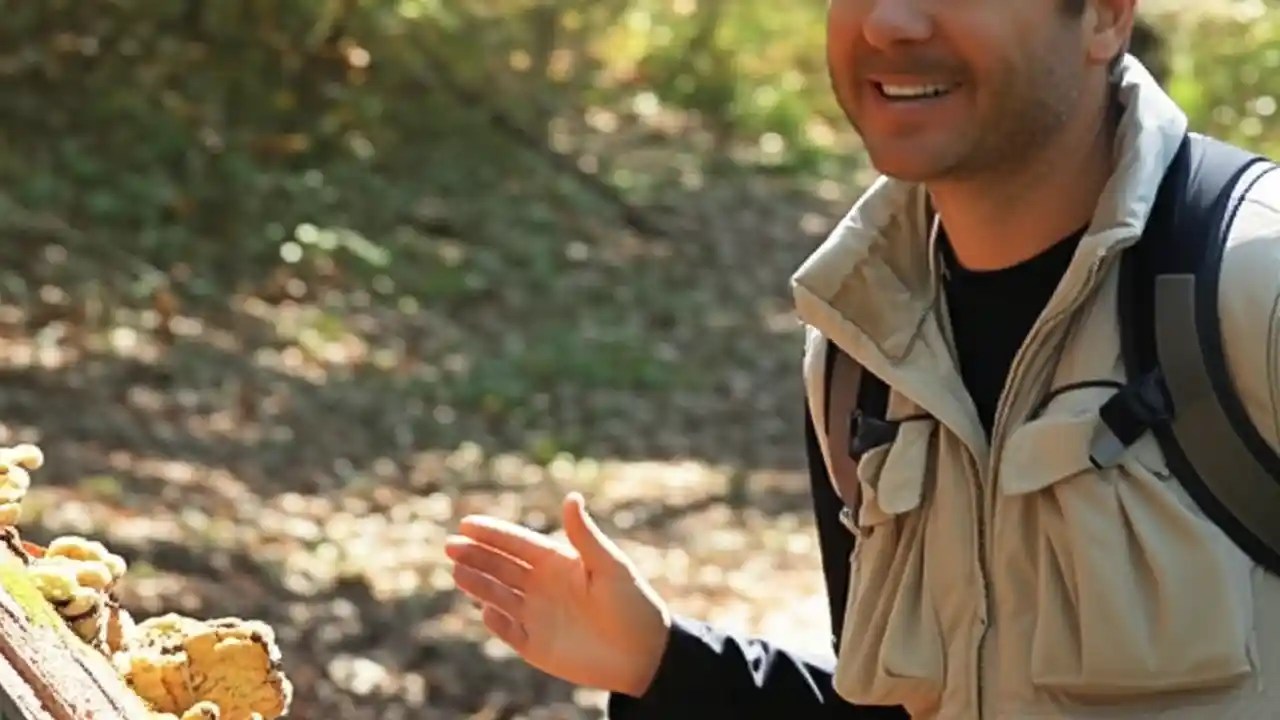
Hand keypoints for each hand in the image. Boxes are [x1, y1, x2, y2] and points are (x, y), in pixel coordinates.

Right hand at [445, 492, 671, 696]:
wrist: (644, 654)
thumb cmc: (632, 604)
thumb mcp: (610, 565)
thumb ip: (585, 536)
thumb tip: (572, 497)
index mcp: (558, 562)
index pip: (517, 544)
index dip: (492, 533)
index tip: (466, 523)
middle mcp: (542, 586)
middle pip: (501, 567)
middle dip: (475, 556)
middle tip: (451, 546)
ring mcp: (536, 615)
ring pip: (498, 595)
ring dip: (478, 584)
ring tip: (457, 572)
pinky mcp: (535, 645)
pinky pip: (507, 631)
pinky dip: (495, 621)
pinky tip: (485, 609)